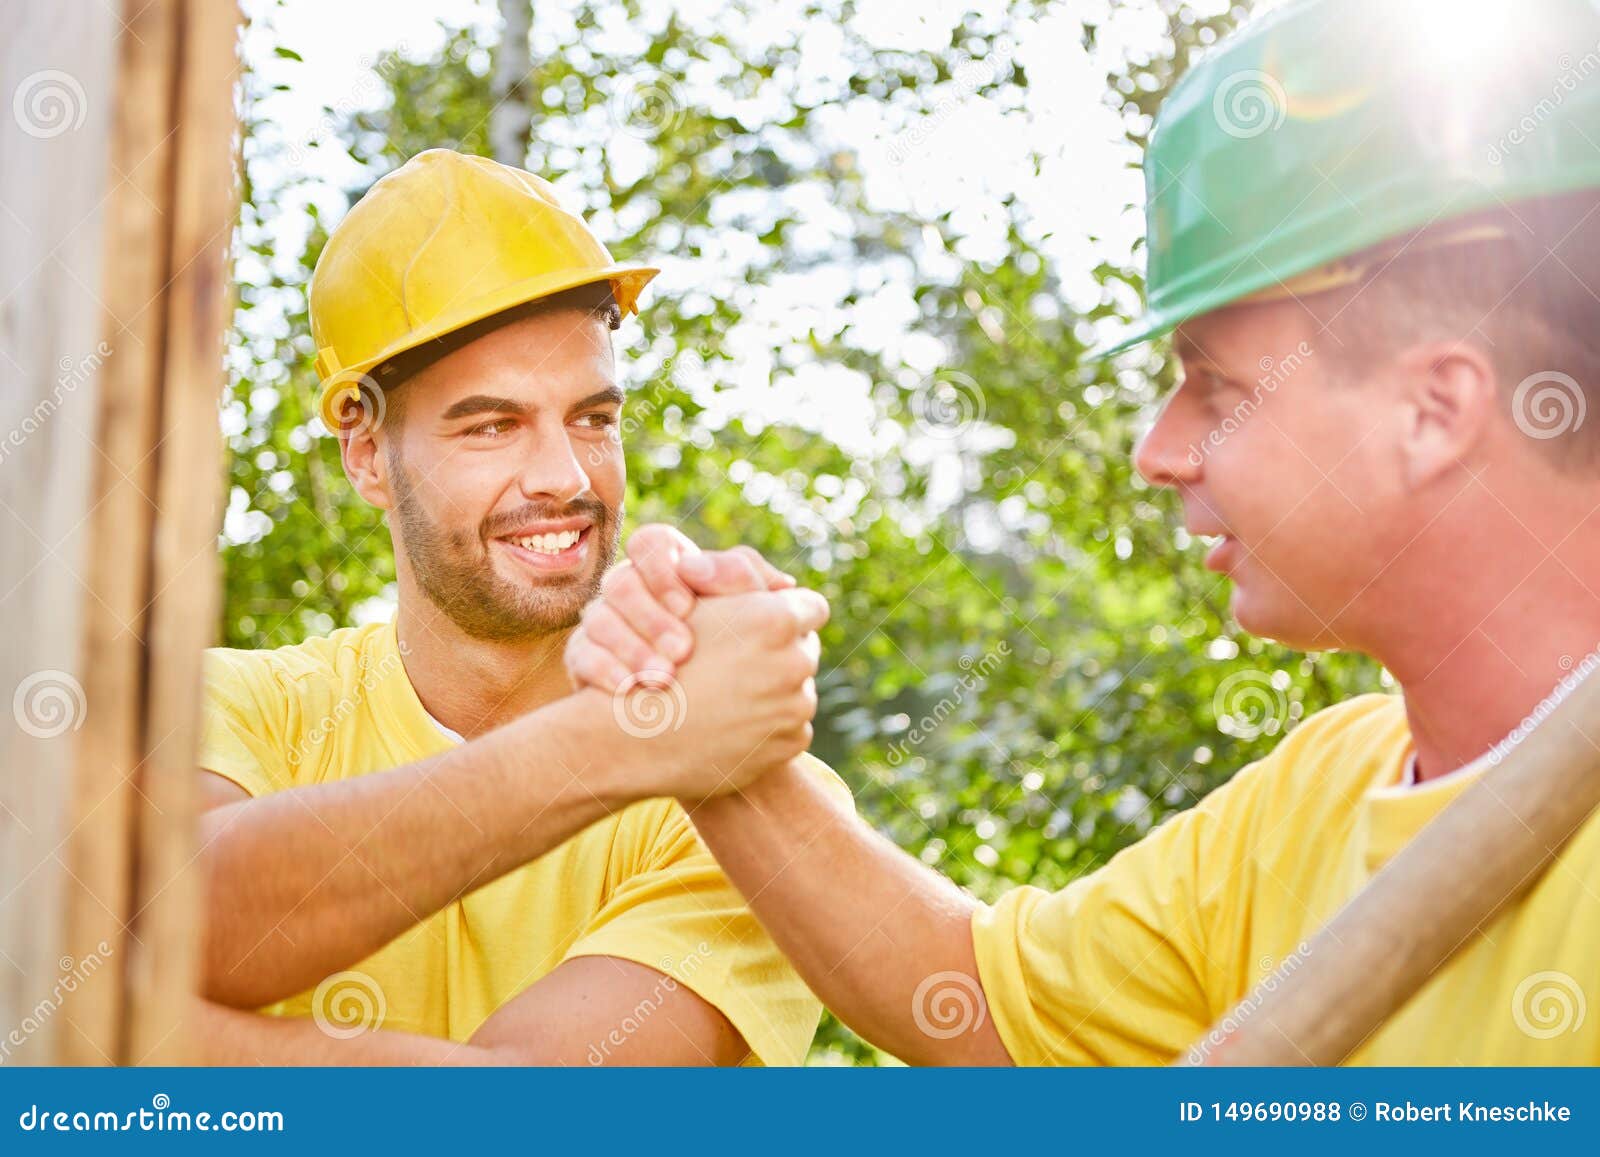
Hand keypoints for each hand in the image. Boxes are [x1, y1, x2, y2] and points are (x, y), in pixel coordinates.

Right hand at [567, 524, 793, 691]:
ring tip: (663, 678)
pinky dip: (607, 672)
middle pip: (622, 583)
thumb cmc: (728, 658)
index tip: (689, 605)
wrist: (685, 721)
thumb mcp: (751, 620)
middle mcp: (630, 589)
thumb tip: (786, 589)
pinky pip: (582, 655)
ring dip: (633, 648)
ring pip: (599, 619)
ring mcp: (602, 623)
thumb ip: (764, 598)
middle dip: (653, 618)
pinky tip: (631, 690)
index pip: (652, 544)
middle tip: (684, 651)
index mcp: (666, 567)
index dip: (665, 569)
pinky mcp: (584, 658)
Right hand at [595, 586, 828, 799]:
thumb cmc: (656, 655)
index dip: (786, 612)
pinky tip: (731, 724)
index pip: (812, 607)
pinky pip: (790, 728)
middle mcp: (796, 663)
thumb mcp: (696, 600)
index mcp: (778, 619)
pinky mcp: (790, 745)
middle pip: (805, 649)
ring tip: (730, 695)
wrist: (636, 734)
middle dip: (781, 652)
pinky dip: (768, 726)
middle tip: (740, 660)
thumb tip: (786, 584)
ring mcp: (796, 708)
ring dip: (775, 690)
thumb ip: (743, 580)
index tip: (765, 623)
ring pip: (798, 690)